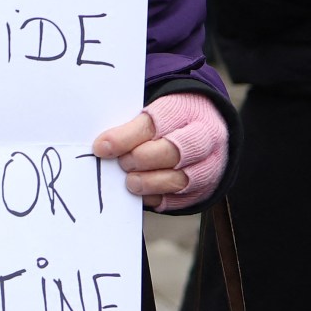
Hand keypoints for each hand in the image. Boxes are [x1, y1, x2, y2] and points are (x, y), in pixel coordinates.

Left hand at [91, 92, 229, 211]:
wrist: (204, 129)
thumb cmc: (168, 121)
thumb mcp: (152, 111)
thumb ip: (129, 126)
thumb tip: (101, 146)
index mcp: (186, 110)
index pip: (155, 123)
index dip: (126, 137)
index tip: (102, 147)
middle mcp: (205, 138)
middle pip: (173, 152)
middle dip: (141, 160)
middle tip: (122, 163)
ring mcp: (209, 165)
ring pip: (180, 179)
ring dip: (150, 182)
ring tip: (131, 182)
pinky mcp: (205, 189)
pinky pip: (181, 199)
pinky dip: (158, 198)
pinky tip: (142, 194)